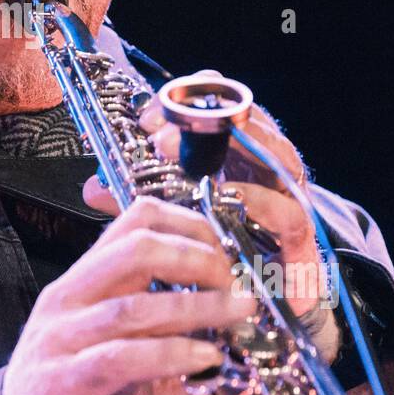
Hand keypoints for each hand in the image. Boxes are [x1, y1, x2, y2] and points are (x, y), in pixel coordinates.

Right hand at [1, 195, 256, 394]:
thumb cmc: (75, 392)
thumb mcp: (130, 360)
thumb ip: (178, 350)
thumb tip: (242, 357)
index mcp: (85, 279)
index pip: (134, 221)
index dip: (188, 226)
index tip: (226, 250)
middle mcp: (71, 297)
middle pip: (136, 249)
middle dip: (196, 259)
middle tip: (235, 282)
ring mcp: (64, 336)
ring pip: (135, 305)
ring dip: (197, 307)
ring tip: (238, 314)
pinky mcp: (65, 378)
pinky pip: (123, 357)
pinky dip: (171, 354)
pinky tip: (206, 358)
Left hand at [82, 70, 325, 315]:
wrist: (267, 296)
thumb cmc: (220, 241)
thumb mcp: (169, 211)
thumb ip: (134, 196)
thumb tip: (94, 187)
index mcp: (232, 149)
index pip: (216, 101)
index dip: (184, 98)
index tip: (147, 117)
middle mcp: (262, 162)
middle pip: (248, 118)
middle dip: (205, 121)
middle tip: (162, 141)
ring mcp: (287, 191)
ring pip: (277, 154)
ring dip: (237, 155)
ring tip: (198, 166)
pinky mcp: (298, 231)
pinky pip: (288, 213)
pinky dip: (262, 206)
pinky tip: (234, 205)